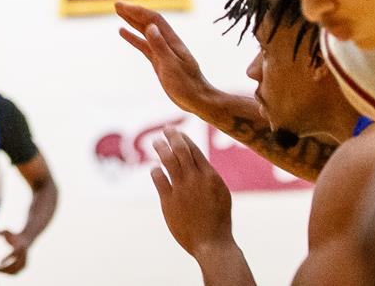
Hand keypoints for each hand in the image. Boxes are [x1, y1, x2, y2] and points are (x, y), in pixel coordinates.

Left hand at [0, 228, 30, 273]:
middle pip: (15, 265)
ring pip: (16, 270)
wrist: (26, 238)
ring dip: (7, 272)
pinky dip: (10, 273)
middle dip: (5, 268)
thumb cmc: (13, 235)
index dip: (6, 260)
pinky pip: (17, 272)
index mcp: (19, 247)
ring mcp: (25, 261)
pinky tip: (2, 272)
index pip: (13, 255)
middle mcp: (23, 255)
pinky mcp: (24, 265)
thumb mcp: (6, 232)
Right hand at [117, 2, 219, 118]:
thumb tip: (150, 27)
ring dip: (132, 21)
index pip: (153, 20)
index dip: (138, 11)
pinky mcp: (159, 61)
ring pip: (145, 31)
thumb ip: (160, 46)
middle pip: (148, 22)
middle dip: (132, 12)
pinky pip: (143, 45)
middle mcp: (167, 43)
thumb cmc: (187, 85)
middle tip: (116, 4)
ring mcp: (163, 51)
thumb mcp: (172, 65)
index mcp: (172, 41)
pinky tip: (123, 32)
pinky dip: (133, 37)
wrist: (198, 100)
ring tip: (118, 12)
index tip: (122, 6)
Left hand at [150, 130, 233, 260]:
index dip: (185, 139)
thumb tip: (196, 161)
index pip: (195, 150)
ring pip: (168, 159)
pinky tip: (155, 168)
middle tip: (166, 129)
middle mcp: (196, 179)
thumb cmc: (218, 221)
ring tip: (156, 142)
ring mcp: (182, 189)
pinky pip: (158, 178)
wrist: (212, 244)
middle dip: (173, 136)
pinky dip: (155, 170)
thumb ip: (208, 177)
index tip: (178, 133)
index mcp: (211, 177)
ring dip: (161, 148)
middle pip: (181, 149)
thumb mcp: (220, 194)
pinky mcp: (169, 200)